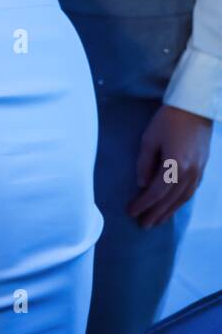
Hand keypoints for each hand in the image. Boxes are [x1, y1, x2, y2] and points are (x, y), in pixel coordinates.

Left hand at [127, 104, 212, 227]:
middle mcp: (190, 173)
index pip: (157, 192)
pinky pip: (190, 191)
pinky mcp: (202, 168)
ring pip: (182, 198)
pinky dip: (179, 202)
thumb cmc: (168, 120)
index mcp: (176, 165)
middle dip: (155, 214)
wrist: (195, 108)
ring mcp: (199, 172)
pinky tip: (172, 207)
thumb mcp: (149, 139)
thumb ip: (144, 163)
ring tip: (156, 222)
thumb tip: (141, 185)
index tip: (131, 212)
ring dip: (168, 212)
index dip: (143, 204)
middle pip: (170, 200)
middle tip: (142, 226)